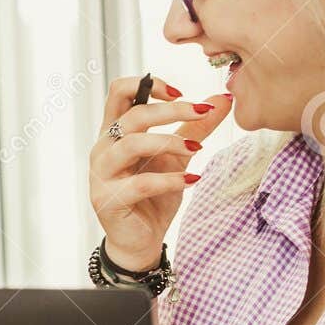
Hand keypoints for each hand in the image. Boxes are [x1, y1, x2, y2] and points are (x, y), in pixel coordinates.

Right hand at [89, 77, 232, 270]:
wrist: (140, 240)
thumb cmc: (153, 196)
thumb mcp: (177, 156)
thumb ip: (194, 128)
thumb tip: (223, 99)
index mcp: (114, 132)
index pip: (119, 92)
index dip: (149, 84)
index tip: (182, 93)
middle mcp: (103, 148)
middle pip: (131, 114)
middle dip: (171, 110)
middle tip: (204, 112)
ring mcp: (101, 174)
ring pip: (131, 143)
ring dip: (169, 142)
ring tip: (196, 150)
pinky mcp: (107, 199)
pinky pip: (140, 183)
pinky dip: (170, 180)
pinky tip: (192, 181)